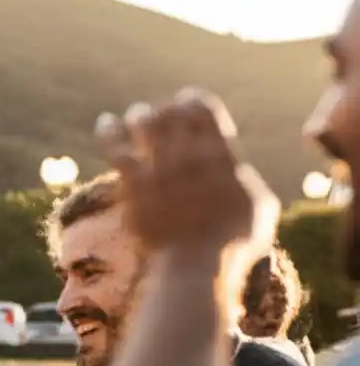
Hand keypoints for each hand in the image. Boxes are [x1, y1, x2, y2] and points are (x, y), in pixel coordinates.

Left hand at [95, 87, 278, 260]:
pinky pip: (115, 146)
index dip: (194, 101)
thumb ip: (246, 182)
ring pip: (144, 122)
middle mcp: (189, 153)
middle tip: (163, 117)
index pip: (204, 108)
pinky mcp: (134, 183)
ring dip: (141, 116)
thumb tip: (238, 172)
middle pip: (172, 112)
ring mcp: (159, 166)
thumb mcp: (260, 207)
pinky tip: (106, 122)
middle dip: (167, 110)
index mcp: (221, 154)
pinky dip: (109, 130)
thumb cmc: (233, 242)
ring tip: (140, 118)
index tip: (189, 105)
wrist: (195, 265)